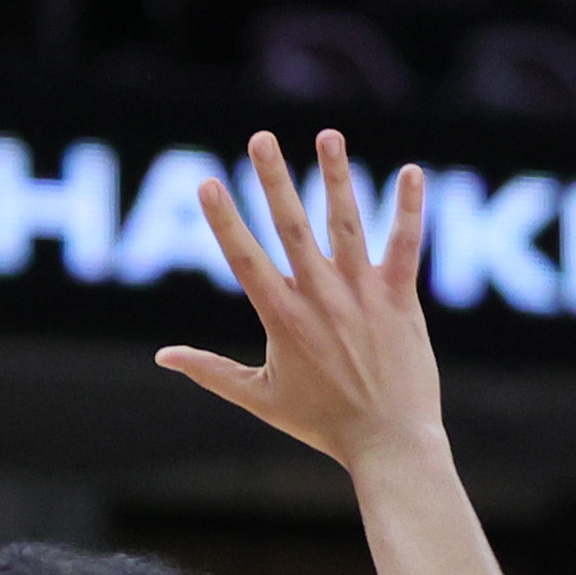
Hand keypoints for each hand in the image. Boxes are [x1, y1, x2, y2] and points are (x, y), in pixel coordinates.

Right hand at [157, 130, 442, 473]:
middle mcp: (320, 297)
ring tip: (327, 134)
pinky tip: (412, 171)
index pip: (245, 258)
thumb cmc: (321, 422)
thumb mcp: (258, 398)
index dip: (224, 218)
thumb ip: (210, 370)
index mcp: (282, 318)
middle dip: (272, 179)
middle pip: (292, 226)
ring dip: (337, 175)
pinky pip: (406, 242)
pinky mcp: (400, 296)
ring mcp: (362, 293)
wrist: (386, 439)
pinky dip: (411, 207)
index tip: (209, 182)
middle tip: (260, 138)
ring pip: (348, 222)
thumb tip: (163, 356)